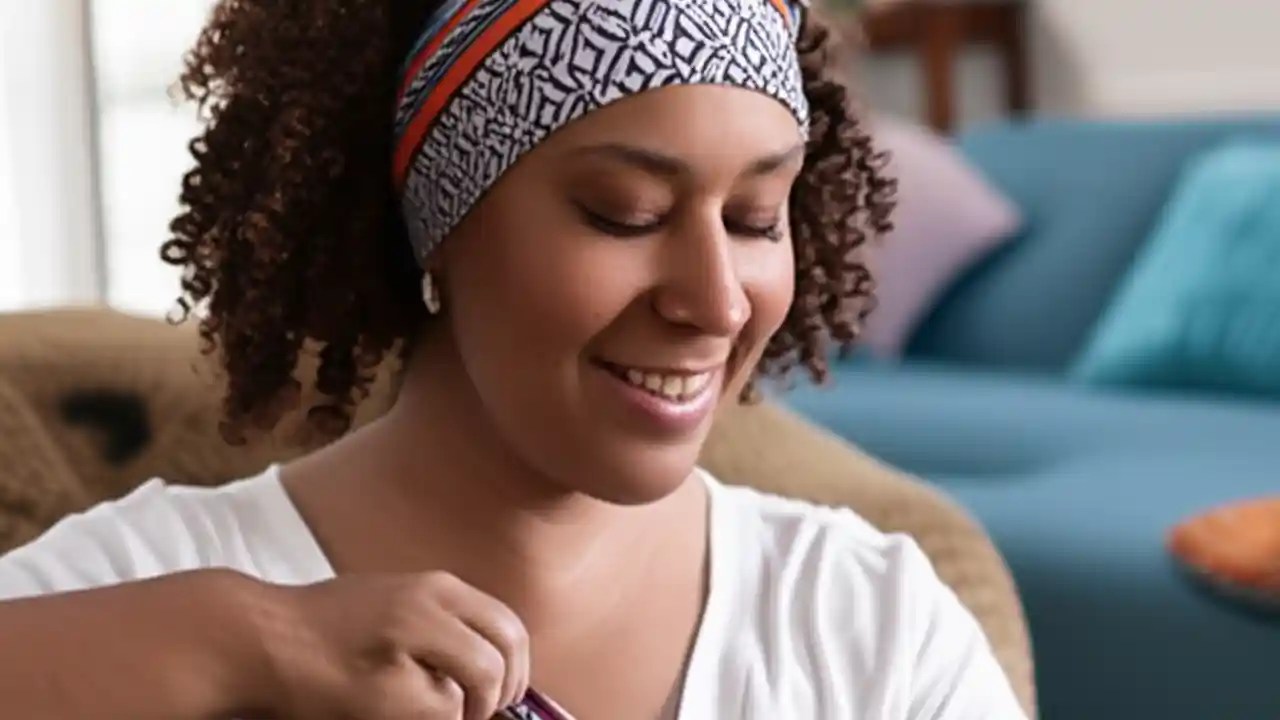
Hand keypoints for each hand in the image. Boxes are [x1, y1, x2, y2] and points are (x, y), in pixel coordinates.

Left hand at [255, 571, 529, 719]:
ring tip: (478, 692)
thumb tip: (464, 708)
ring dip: (497, 654)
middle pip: (508, 630)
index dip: (486, 708)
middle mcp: (440, 588)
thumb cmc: (317, 677)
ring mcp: (425, 579)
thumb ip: (439, 709)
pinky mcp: (408, 583)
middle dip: (510, 676)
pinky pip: (466, 607)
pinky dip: (475, 637)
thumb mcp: (384, 706)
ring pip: (491, 613)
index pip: (491, 668)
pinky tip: (452, 667)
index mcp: (433, 617)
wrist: (259, 635)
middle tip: (492, 710)